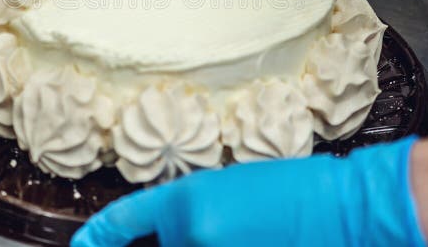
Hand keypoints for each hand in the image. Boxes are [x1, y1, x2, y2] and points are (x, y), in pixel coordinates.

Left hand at [71, 137, 425, 246]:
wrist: (346, 208)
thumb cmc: (295, 189)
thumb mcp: (231, 186)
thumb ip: (191, 212)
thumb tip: (175, 232)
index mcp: (187, 203)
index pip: (123, 222)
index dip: (98, 237)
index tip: (81, 246)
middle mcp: (194, 238)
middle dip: (164, 244)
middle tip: (195, 233)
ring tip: (243, 231)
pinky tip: (244, 240)